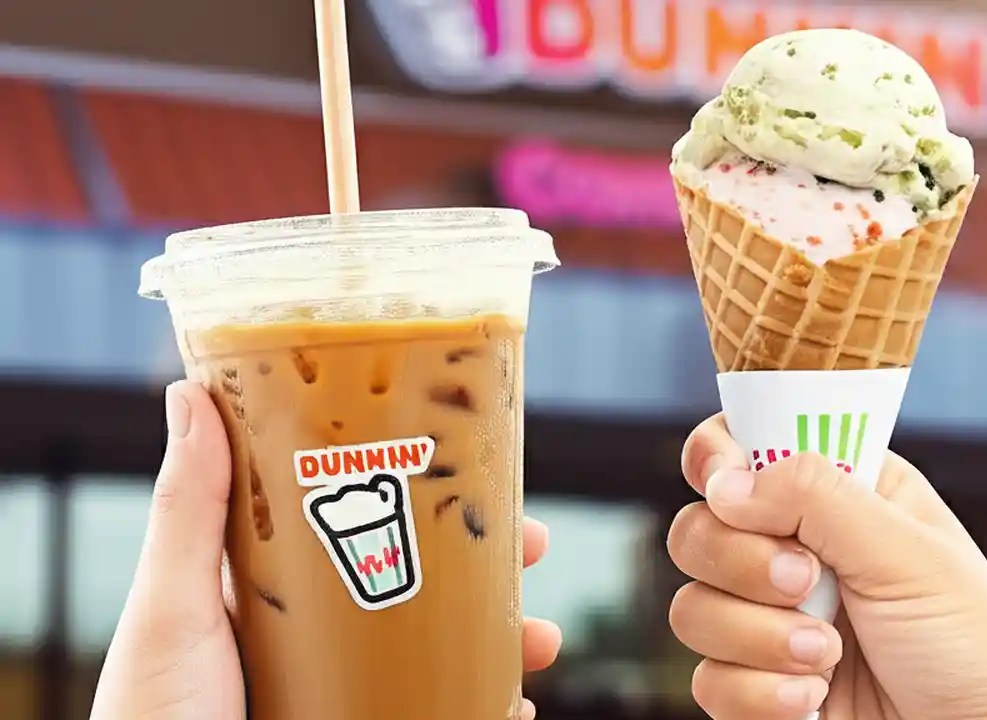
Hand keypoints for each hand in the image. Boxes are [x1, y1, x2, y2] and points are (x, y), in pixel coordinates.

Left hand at [91, 381, 561, 719]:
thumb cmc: (149, 716)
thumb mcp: (173, 607)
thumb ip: (188, 510)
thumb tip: (191, 395)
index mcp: (278, 592)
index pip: (363, 523)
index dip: (424, 497)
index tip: (475, 475)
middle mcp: (320, 639)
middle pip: (422, 587)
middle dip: (488, 569)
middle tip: (533, 548)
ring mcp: (349, 690)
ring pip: (444, 653)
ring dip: (505, 642)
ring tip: (542, 643)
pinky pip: (443, 711)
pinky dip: (486, 705)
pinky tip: (511, 706)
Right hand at [667, 414, 986, 719]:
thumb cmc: (978, 647)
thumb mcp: (906, 553)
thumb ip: (816, 498)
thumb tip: (727, 484)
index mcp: (838, 492)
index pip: (743, 446)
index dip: (718, 459)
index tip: (724, 485)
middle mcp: (797, 549)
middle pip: (699, 528)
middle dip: (742, 563)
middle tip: (805, 583)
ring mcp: (773, 620)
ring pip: (692, 608)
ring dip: (756, 638)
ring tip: (828, 659)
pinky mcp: (761, 684)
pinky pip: (708, 679)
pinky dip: (758, 694)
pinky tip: (814, 700)